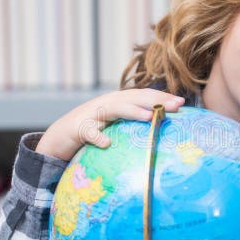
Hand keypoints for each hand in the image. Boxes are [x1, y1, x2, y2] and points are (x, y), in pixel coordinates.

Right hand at [35, 88, 185, 160]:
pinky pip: (88, 132)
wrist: (58, 139)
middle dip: (155, 100)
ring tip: (148, 116)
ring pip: (113, 109)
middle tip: (175, 106)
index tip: (182, 103)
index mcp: (119, 102)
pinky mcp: (77, 128)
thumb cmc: (93, 135)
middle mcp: (107, 104)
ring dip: (131, 111)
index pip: (144, 96)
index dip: (162, 97)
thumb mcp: (116, 128)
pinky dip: (97, 136)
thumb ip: (134, 127)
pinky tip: (106, 144)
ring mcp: (91, 114)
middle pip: (133, 98)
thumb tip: (162, 133)